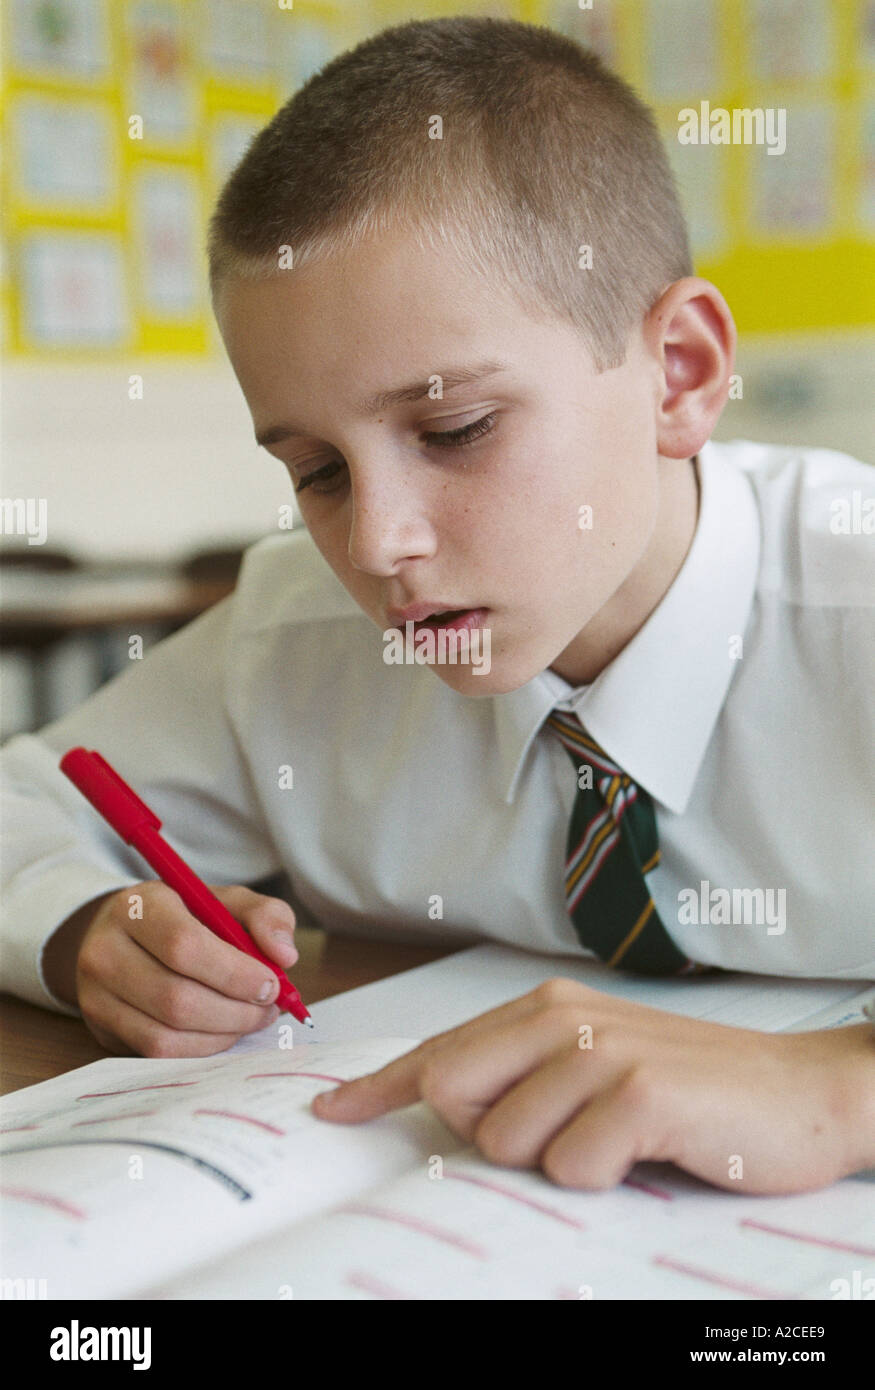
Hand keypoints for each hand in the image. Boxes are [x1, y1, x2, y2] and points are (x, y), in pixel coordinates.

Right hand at [68, 881, 297, 1057]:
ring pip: (166, 1033)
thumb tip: (284, 956)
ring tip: (251, 1018)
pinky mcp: (101, 1028)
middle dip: (236, 1011)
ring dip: (223, 1034)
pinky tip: (224, 1031)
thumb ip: (265, 917)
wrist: (125, 937)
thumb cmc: (186, 918)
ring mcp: (95, 993)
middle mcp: (106, 949)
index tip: (271, 983)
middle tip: (269, 1007)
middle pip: (176, 997)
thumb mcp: (226, 902)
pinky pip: (157, 1052)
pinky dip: (202, 1048)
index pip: (183, 945)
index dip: (234, 972)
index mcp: (139, 906)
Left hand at [312, 978, 866, 1193]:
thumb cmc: (690, 1087)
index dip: (379, 1085)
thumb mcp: (598, 1065)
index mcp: (547, 1006)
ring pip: (508, 1140)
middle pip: (453, 1092)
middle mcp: (564, 1017)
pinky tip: (647, 1150)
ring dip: (557, 1161)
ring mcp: (602, 1050)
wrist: (797, 1093)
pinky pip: (571, 1168)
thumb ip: (525, 1074)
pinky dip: (603, 1177)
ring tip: (618, 1141)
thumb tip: (442, 1105)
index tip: (333, 1110)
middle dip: (486, 1135)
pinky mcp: (639, 1092)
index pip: (441, 1049)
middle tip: (563, 1135)